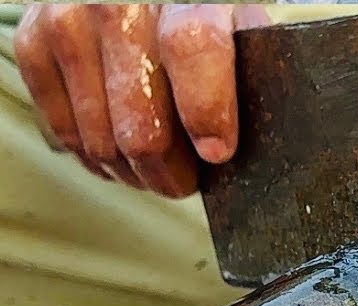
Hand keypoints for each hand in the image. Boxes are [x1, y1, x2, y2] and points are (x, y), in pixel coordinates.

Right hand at [15, 4, 268, 196]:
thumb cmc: (199, 18)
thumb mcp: (239, 32)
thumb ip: (250, 74)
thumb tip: (268, 144)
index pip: (193, 47)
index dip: (206, 108)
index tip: (217, 152)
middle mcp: (122, 2)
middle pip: (141, 121)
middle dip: (168, 171)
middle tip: (184, 181)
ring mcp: (70, 20)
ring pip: (102, 140)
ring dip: (133, 172)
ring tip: (154, 169)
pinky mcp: (34, 41)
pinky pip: (65, 132)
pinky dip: (95, 157)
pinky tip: (118, 153)